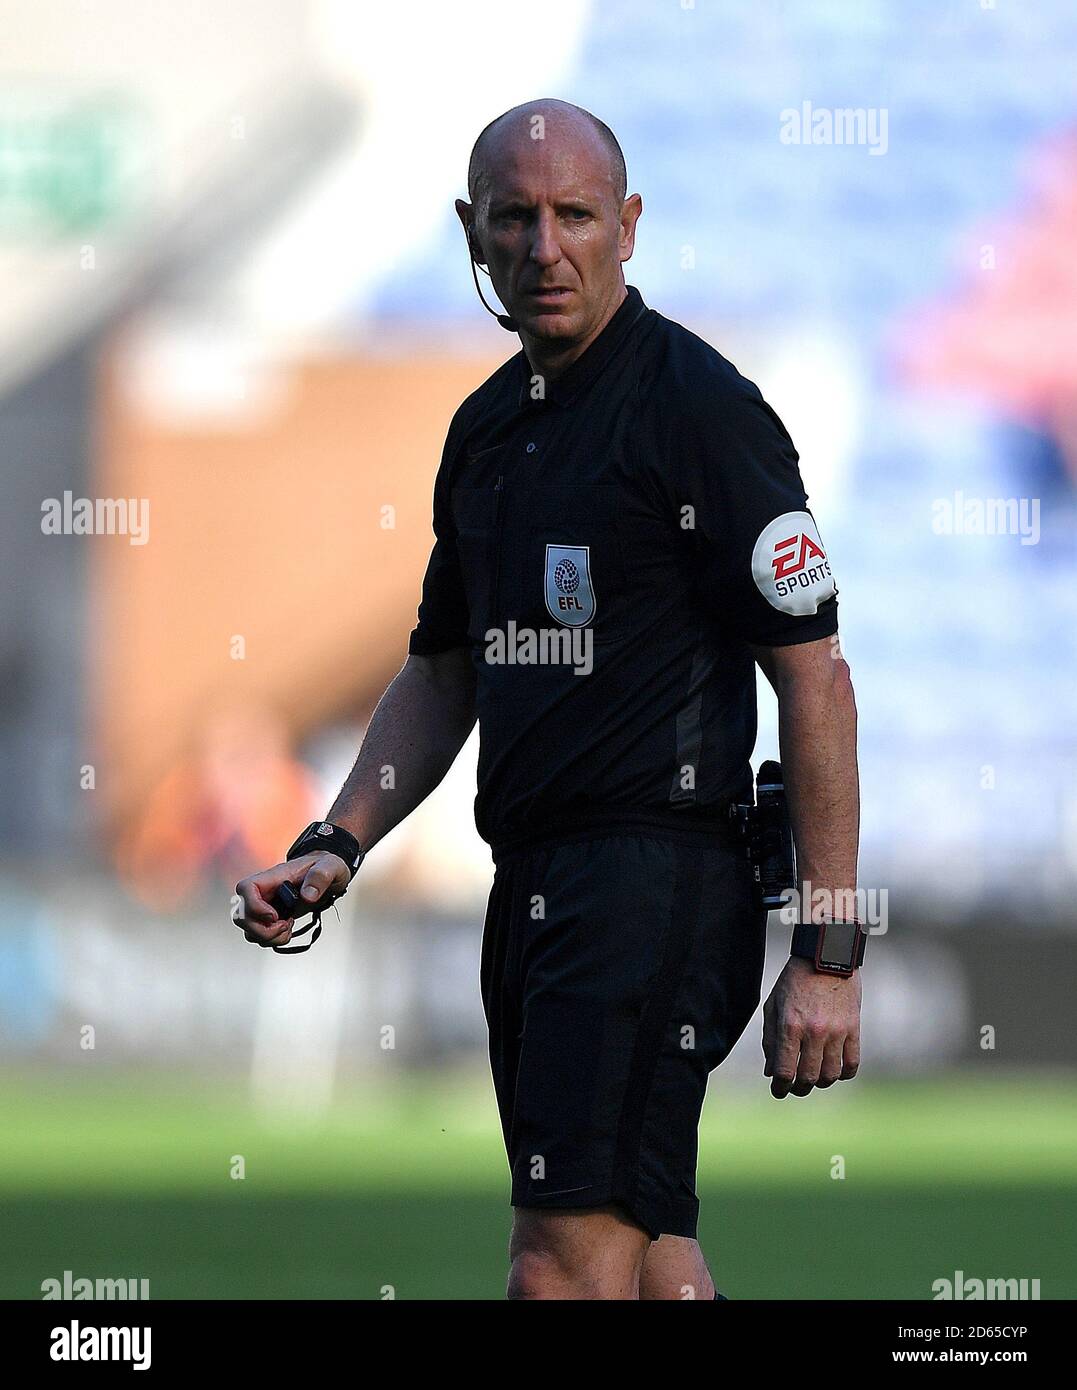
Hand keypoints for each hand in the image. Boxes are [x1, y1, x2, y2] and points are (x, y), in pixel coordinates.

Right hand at [232, 852, 350, 948]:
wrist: (328, 876)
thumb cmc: (326, 867)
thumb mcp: (331, 866)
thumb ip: (320, 876)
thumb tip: (308, 895)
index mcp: (273, 877)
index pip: (245, 888)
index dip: (254, 906)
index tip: (275, 915)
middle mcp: (264, 892)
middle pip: (241, 915)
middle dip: (261, 930)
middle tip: (285, 925)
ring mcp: (265, 906)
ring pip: (248, 930)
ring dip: (267, 937)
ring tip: (288, 928)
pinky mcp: (270, 919)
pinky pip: (258, 935)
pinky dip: (272, 940)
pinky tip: (288, 930)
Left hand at [762, 956, 861, 1097]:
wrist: (826, 956)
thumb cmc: (794, 981)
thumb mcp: (773, 1006)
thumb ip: (770, 1040)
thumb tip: (771, 1072)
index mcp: (789, 1025)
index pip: (785, 1071)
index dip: (780, 1088)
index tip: (778, 1091)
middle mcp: (814, 1031)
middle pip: (808, 1078)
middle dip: (798, 1089)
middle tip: (795, 1088)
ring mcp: (836, 1031)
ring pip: (830, 1075)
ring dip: (820, 1083)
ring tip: (814, 1078)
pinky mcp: (854, 1028)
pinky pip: (852, 1064)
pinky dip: (843, 1074)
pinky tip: (835, 1071)